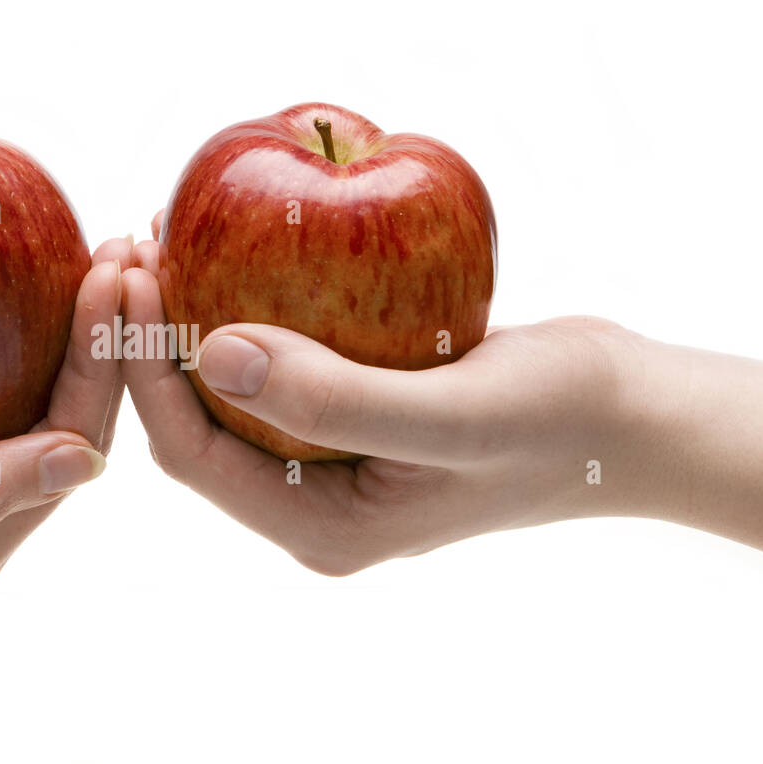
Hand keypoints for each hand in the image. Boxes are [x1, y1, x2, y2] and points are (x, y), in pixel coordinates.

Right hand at [0, 236, 131, 602]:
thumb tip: (87, 466)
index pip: (64, 455)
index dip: (97, 366)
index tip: (110, 276)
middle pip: (69, 431)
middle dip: (106, 344)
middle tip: (125, 250)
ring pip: (49, 407)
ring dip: (82, 336)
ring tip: (105, 253)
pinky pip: (13, 392)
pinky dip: (40, 337)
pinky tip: (55, 275)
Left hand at [126, 216, 762, 570]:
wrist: (631, 416)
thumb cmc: (560, 418)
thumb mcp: (455, 413)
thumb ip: (336, 399)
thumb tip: (213, 355)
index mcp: (318, 526)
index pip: (194, 454)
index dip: (147, 371)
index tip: (131, 279)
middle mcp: (310, 503)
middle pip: (197, 423)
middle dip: (153, 342)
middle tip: (130, 247)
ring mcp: (327, 464)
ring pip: (230, 391)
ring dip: (191, 319)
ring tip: (164, 237)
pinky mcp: (349, 419)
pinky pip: (275, 366)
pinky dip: (246, 310)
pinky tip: (233, 247)